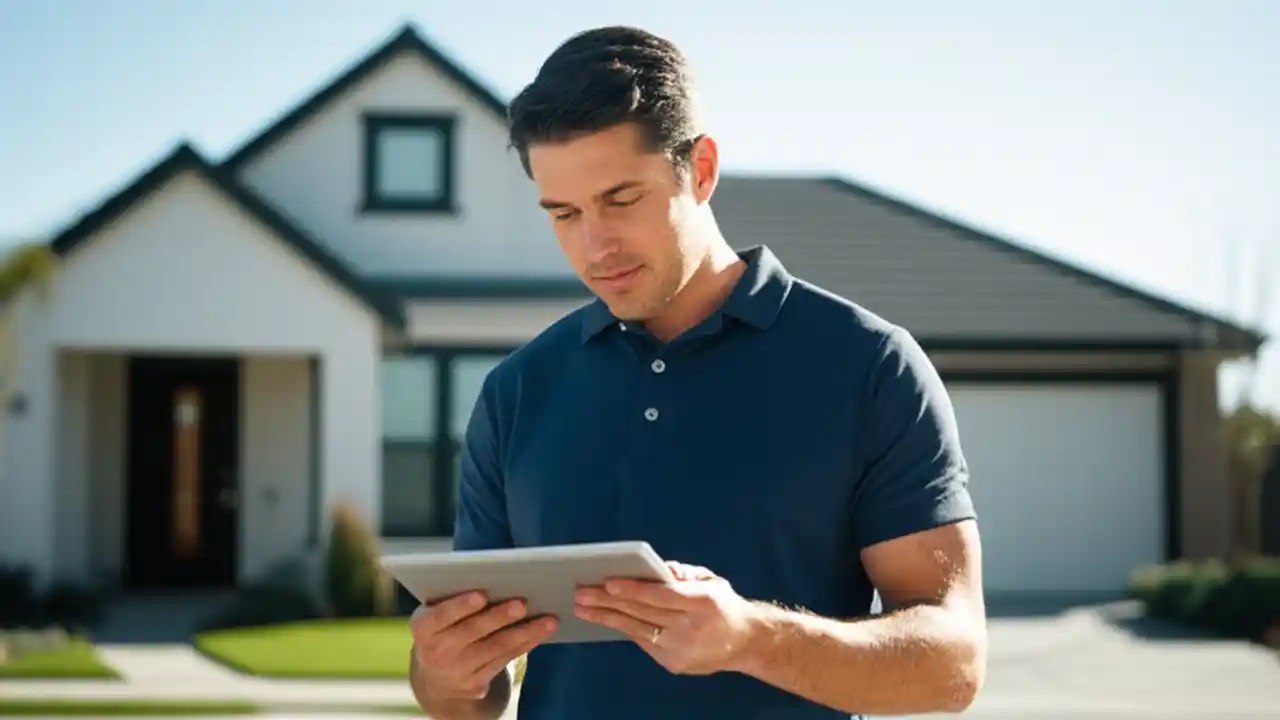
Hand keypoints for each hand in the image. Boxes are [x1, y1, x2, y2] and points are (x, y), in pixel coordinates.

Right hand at [410, 591, 558, 699]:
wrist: (437, 678)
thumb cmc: (444, 628)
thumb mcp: (438, 614)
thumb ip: (455, 597)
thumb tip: (496, 575)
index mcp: (423, 627)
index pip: (440, 616)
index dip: (460, 606)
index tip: (481, 595)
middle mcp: (436, 651)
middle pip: (472, 631)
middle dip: (499, 617)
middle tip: (522, 603)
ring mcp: (457, 670)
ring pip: (496, 647)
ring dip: (524, 632)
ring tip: (548, 619)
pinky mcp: (477, 683)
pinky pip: (505, 659)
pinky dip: (526, 643)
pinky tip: (543, 631)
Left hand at [574, 562, 758, 674]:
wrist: (744, 643)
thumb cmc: (722, 604)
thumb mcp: (711, 580)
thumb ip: (685, 572)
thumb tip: (659, 568)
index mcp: (704, 603)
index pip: (663, 596)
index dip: (635, 590)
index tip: (609, 583)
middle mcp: (692, 628)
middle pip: (643, 613)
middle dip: (609, 602)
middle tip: (582, 593)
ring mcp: (682, 649)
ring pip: (637, 630)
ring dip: (607, 618)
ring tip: (583, 608)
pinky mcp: (674, 664)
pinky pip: (643, 642)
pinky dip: (624, 628)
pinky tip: (606, 618)